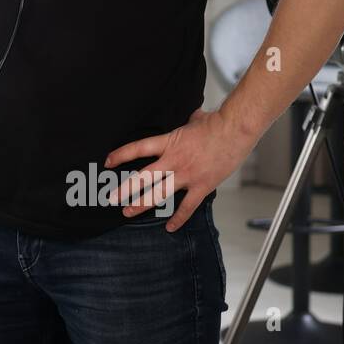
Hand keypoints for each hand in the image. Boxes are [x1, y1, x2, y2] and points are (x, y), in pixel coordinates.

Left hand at [104, 108, 255, 231]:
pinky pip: (188, 206)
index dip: (120, 155)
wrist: (235, 130)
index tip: (108, 162)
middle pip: (144, 177)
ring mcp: (187, 175)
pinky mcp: (202, 185)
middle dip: (125, 189)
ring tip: (128, 212)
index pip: (137, 149)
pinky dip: (179, 218)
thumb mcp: (194, 119)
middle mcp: (173, 160)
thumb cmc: (216, 123)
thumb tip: (192, 116)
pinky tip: (170, 227)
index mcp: (169, 143)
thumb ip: (187, 122)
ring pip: (160, 193)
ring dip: (142, 204)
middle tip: (111, 198)